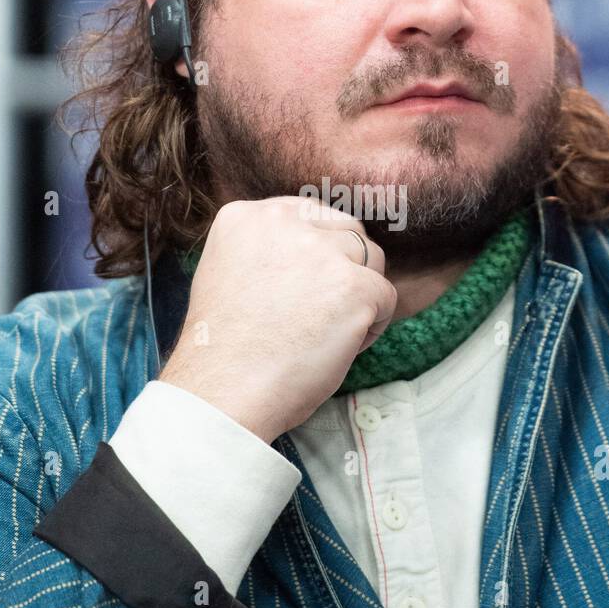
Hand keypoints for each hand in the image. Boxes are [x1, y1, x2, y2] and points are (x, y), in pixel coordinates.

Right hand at [159, 196, 396, 441]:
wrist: (222, 392)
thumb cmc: (225, 350)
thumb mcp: (228, 273)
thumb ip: (266, 250)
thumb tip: (316, 248)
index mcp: (245, 216)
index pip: (310, 215)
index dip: (319, 254)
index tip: (307, 288)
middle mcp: (282, 223)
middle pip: (346, 231)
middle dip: (345, 269)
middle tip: (320, 314)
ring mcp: (320, 252)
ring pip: (371, 259)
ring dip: (360, 294)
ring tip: (328, 333)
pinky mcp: (353, 286)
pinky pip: (386, 296)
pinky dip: (373, 326)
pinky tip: (340, 348)